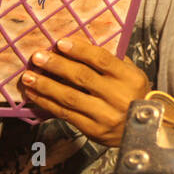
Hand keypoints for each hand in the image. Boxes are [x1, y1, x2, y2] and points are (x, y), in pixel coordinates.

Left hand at [21, 37, 150, 146]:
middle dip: (57, 65)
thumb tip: (82, 45)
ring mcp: (105, 115)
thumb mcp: (132, 75)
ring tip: (29, 76)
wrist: (144, 130)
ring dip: (46, 85)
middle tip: (38, 57)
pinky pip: (66, 114)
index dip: (80, 50)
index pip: (102, 60)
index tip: (60, 43)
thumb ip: (112, 61)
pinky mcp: (92, 129)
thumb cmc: (134, 96)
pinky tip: (35, 94)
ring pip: (70, 97)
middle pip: (82, 77)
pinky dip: (47, 103)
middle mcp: (118, 96)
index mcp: (129, 78)